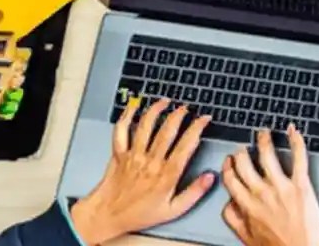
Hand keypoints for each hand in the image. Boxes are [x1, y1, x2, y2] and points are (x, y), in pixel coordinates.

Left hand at [69, 98, 214, 244]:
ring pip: (145, 126)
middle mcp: (150, 161)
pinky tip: (133, 107)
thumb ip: (194, 192)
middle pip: (167, 131)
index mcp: (166, 174)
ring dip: (156, 110)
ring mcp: (134, 155)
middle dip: (179, 115)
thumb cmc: (139, 214)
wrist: (107, 216)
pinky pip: (121, 131)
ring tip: (165, 101)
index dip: (197, 128)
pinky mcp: (120, 154)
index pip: (186, 145)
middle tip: (186, 107)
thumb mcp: (173, 210)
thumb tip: (210, 177)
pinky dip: (126, 116)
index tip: (204, 119)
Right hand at [221, 125, 318, 245]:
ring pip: (267, 155)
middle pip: (245, 163)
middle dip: (242, 151)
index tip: (229, 160)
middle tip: (244, 146)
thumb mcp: (246, 238)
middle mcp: (262, 193)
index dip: (228, 166)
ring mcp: (281, 187)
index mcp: (247, 205)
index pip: (231, 179)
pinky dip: (296, 141)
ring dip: (263, 140)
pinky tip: (293, 131)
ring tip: (263, 133)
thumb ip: (234, 218)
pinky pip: (299, 157)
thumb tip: (228, 202)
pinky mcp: (301, 185)